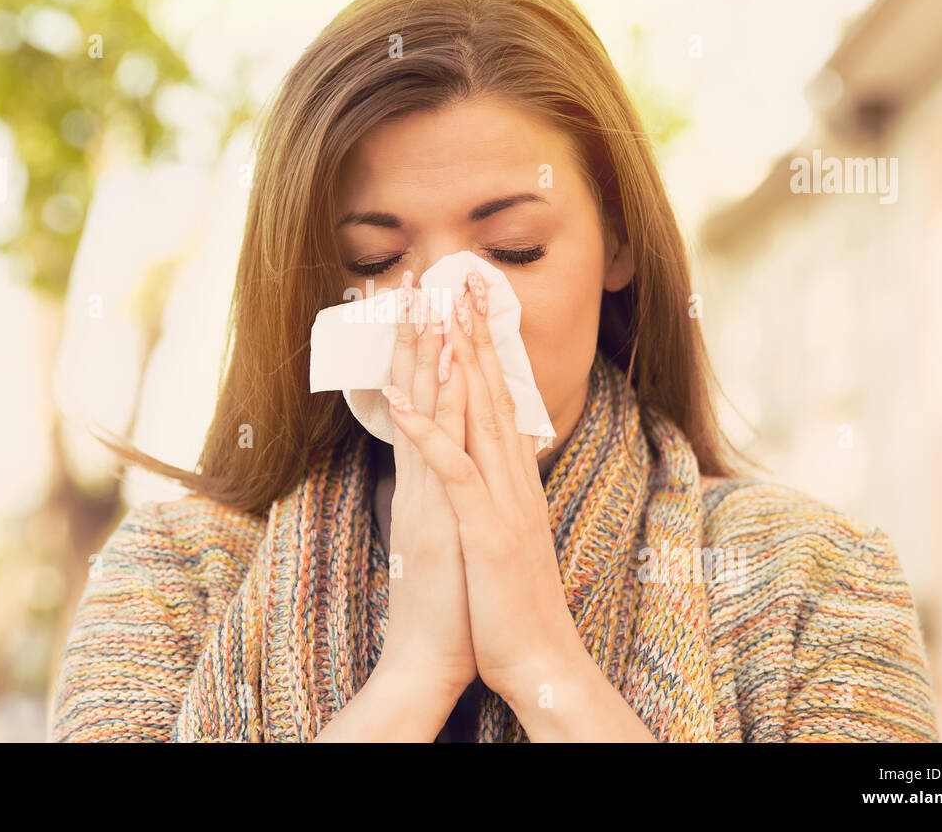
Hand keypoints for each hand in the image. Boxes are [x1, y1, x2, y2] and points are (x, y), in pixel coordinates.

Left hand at [382, 271, 586, 705]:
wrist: (539, 662)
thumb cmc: (512, 603)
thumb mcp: (507, 537)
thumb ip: (503, 493)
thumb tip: (503, 459)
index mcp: (513, 480)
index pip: (496, 401)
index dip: (481, 350)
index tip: (467, 306)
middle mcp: (512, 480)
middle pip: (490, 393)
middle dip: (472, 333)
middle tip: (458, 278)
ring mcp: (502, 502)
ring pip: (475, 417)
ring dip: (453, 361)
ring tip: (434, 312)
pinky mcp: (485, 530)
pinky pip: (451, 470)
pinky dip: (427, 430)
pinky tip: (402, 397)